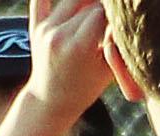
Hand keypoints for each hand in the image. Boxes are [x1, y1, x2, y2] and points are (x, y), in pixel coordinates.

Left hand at [24, 0, 112, 121]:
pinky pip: (40, 0)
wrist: (50, 101)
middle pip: (90, 4)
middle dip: (105, 8)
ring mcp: (45, 30)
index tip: (124, 19)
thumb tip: (124, 16)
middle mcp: (58, 35)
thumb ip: (116, 40)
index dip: (117, 13)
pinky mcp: (35, 27)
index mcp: (78, 46)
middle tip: (113, 19)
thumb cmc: (85, 87)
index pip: (103, 12)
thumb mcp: (108, 68)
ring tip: (98, 12)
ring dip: (88, 1)